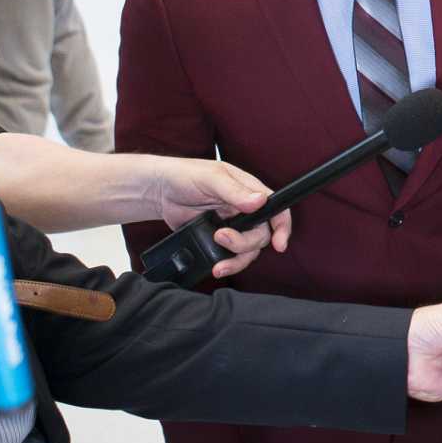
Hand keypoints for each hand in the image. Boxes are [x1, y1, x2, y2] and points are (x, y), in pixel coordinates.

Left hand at [149, 159, 291, 276]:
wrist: (159, 192)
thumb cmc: (185, 175)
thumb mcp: (210, 178)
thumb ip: (234, 191)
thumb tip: (259, 201)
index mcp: (248, 190)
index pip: (276, 208)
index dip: (282, 227)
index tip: (278, 244)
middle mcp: (244, 210)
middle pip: (261, 235)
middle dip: (244, 243)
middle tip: (221, 237)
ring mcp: (232, 226)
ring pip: (248, 251)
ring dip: (236, 261)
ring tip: (218, 264)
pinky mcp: (217, 240)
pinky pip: (230, 257)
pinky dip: (225, 264)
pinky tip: (214, 266)